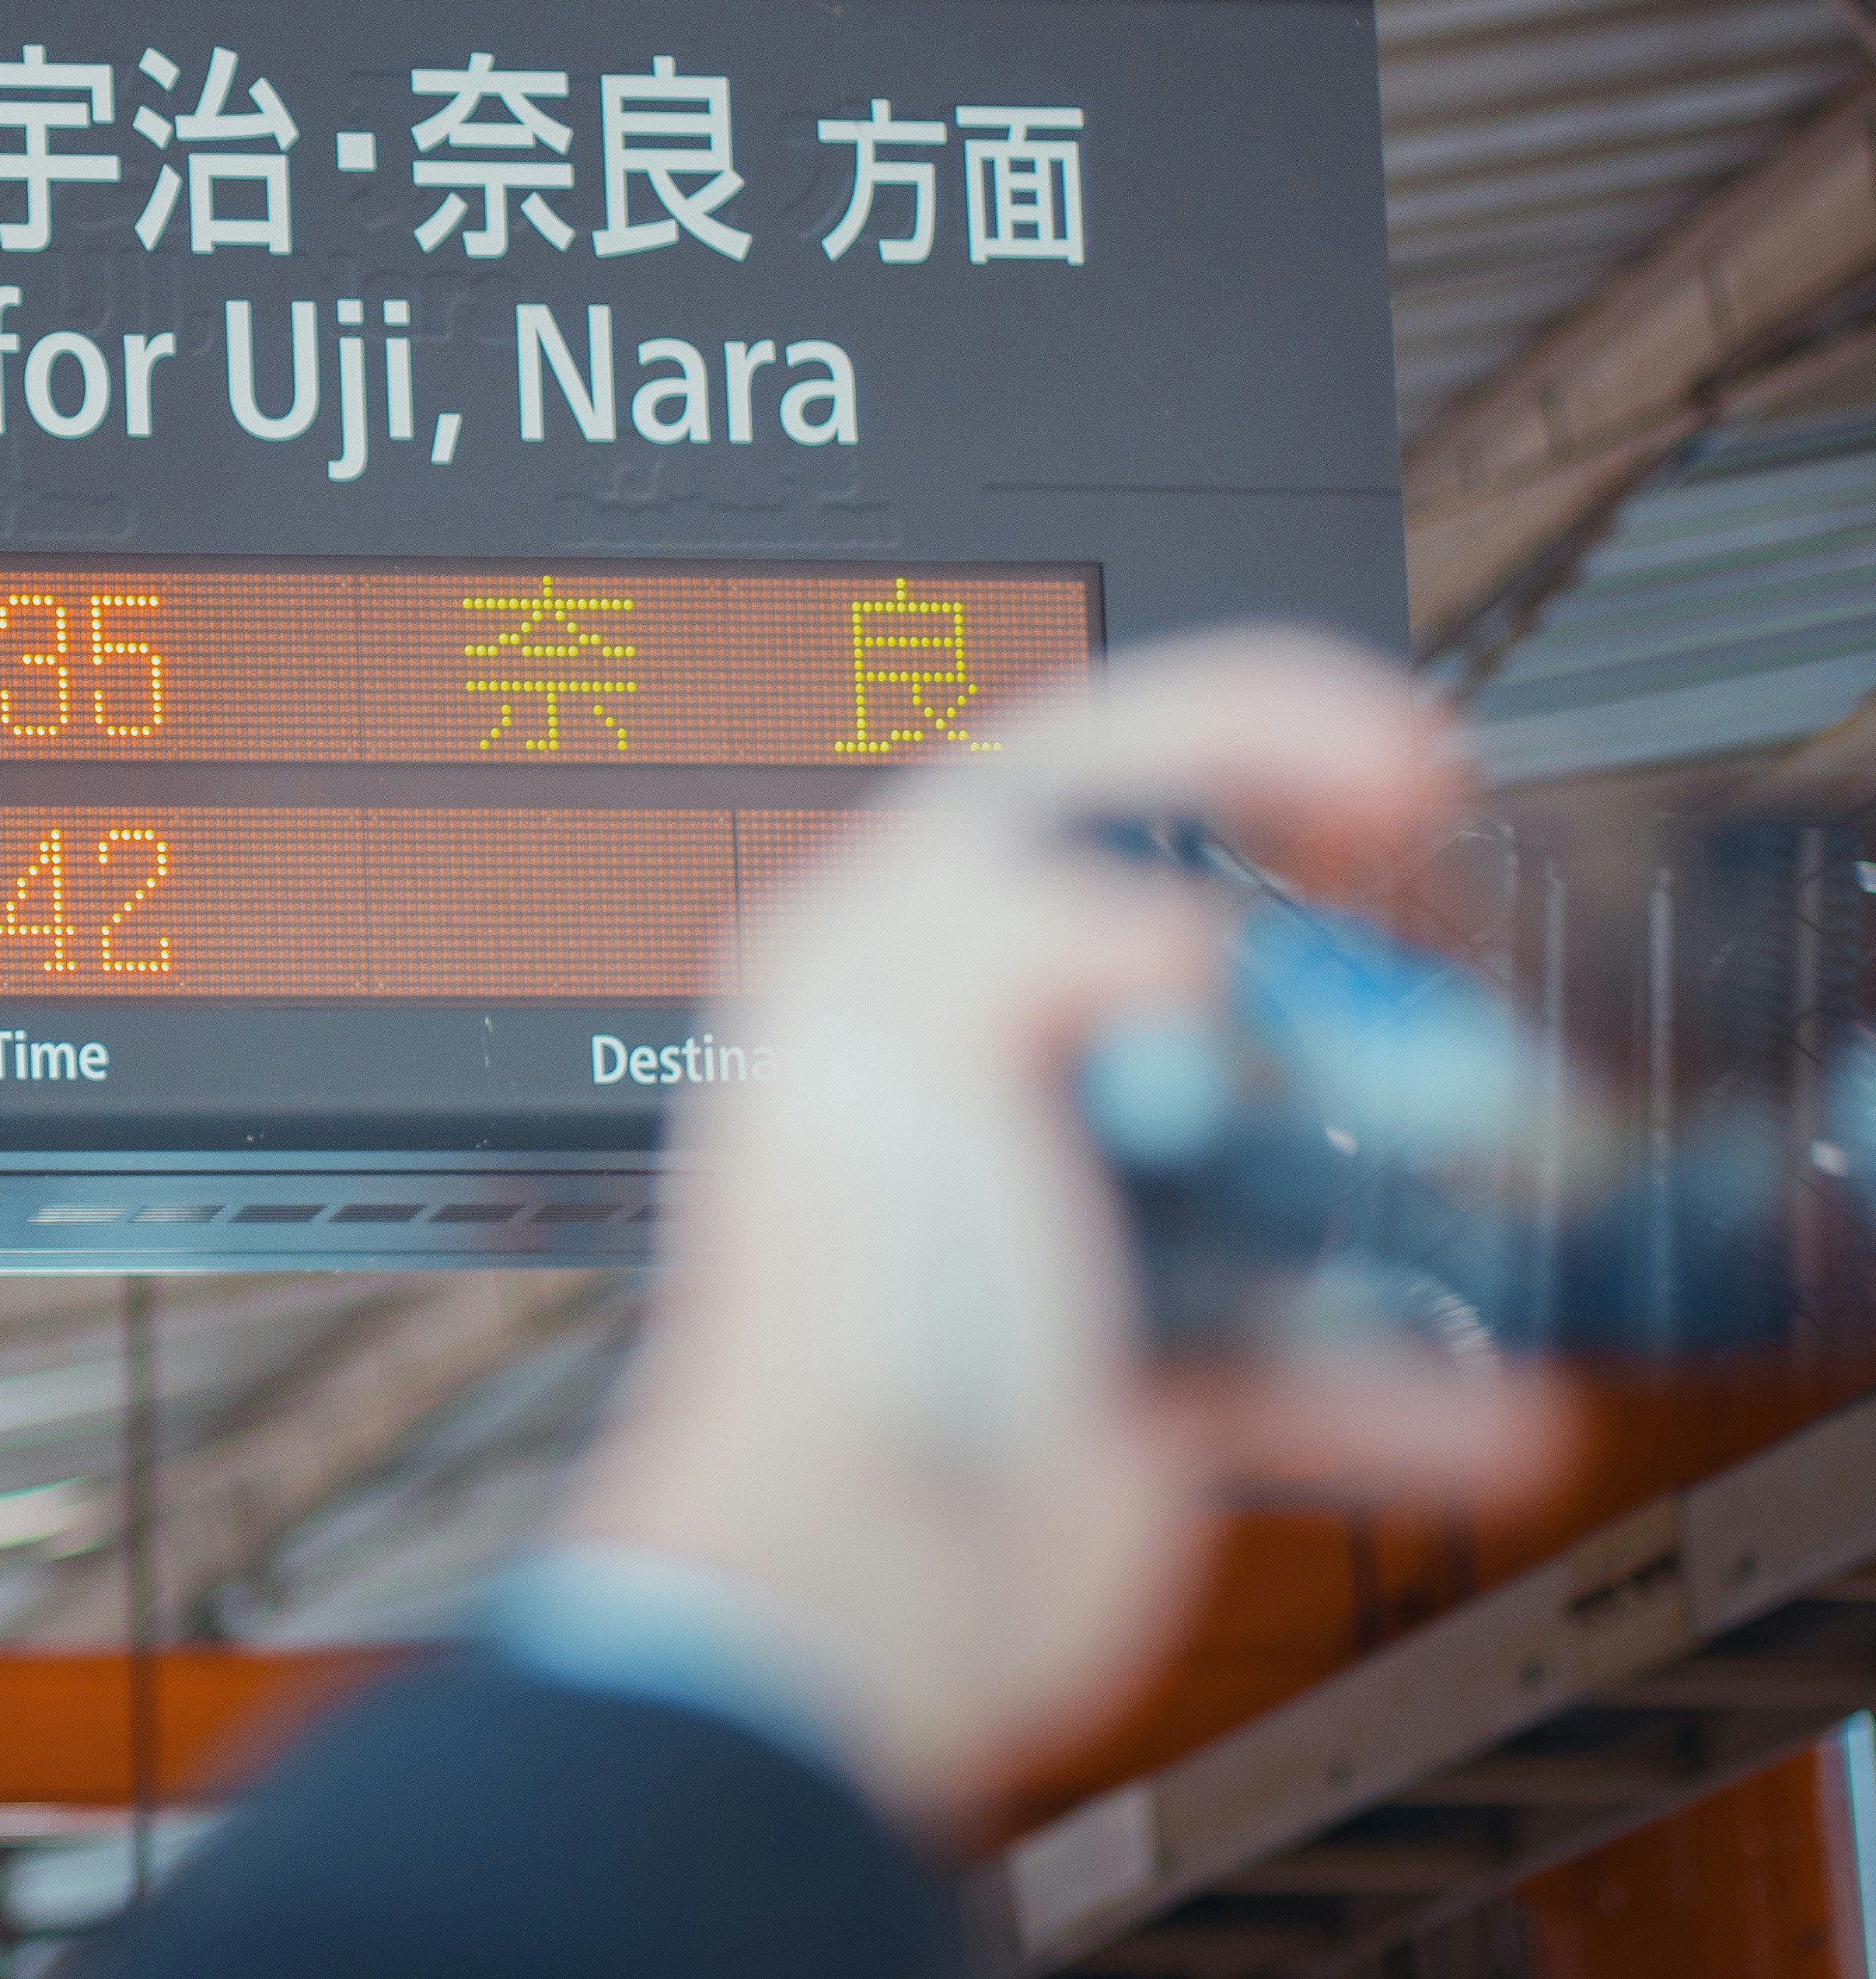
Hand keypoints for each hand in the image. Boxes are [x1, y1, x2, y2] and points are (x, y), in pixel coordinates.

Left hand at [558, 627, 1569, 1828]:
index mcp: (876, 957)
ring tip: (1482, 1159)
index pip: (1071, 769)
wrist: (852, 1588)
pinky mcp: (1131, 1355)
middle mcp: (966, 1064)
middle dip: (1345, 958)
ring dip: (1397, 1153)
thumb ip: (1028, 926)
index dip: (1239, 728)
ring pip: (1275, 1133)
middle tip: (1444, 970)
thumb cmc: (835, 1323)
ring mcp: (1059, 1208)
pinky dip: (1400, 1361)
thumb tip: (1180, 938)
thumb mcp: (895, 1042)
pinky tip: (1472, 1383)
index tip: (1388, 758)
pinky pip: (1303, 1332)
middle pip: (1203, 941)